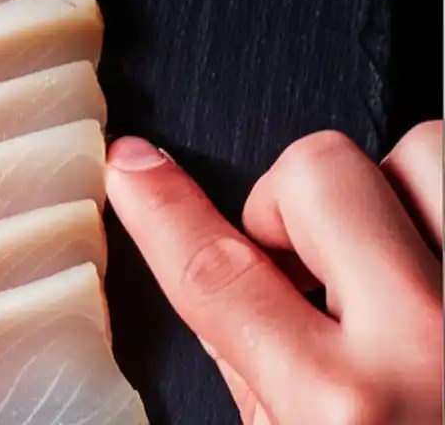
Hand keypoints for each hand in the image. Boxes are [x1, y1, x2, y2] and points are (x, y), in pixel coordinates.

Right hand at [107, 123, 442, 424]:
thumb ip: (255, 366)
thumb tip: (223, 266)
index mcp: (342, 408)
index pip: (217, 272)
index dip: (160, 207)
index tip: (136, 167)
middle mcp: (427, 348)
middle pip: (318, 174)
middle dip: (292, 205)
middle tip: (307, 258)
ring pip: (421, 151)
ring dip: (392, 196)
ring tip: (395, 261)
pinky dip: (442, 214)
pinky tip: (437, 275)